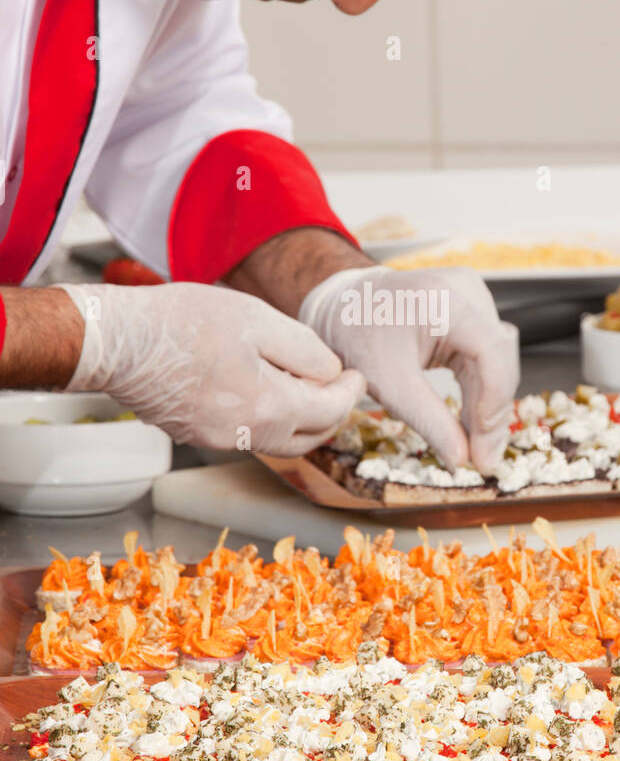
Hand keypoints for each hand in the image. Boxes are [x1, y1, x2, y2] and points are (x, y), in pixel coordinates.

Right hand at [58, 283, 365, 453]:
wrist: (119, 343)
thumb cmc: (185, 323)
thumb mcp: (258, 320)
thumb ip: (305, 350)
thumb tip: (330, 372)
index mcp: (271, 408)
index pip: (331, 410)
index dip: (351, 391)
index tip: (359, 374)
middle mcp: (249, 436)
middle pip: (310, 436)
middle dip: (333, 413)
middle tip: (342, 387)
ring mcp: (220, 440)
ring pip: (279, 440)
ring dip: (302, 420)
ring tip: (307, 388)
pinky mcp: (197, 434)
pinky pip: (249, 435)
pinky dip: (269, 419)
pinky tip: (264, 390)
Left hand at [299, 266, 518, 473]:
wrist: (343, 307)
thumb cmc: (358, 337)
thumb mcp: (389, 385)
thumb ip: (429, 421)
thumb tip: (462, 460)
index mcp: (444, 300)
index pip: (492, 349)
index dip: (496, 397)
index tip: (485, 440)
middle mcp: (465, 291)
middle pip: (499, 358)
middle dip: (493, 412)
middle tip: (484, 459)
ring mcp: (471, 297)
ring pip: (497, 360)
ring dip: (489, 404)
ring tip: (477, 447)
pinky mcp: (471, 310)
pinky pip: (487, 355)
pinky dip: (480, 389)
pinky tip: (471, 421)